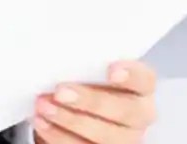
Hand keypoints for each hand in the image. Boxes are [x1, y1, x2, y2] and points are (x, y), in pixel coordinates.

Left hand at [31, 60, 157, 143]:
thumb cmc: (84, 81)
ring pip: (105, 136)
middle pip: (125, 110)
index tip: (111, 70)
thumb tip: (58, 51)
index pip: (144, 79)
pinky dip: (59, 136)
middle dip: (91, 101)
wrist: (74, 107)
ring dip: (69, 120)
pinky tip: (42, 122)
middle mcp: (138, 114)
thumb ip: (83, 62)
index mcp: (140, 87)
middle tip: (60, 91)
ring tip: (43, 106)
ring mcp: (124, 138)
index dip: (131, 75)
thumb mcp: (87, 68)